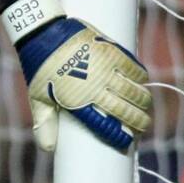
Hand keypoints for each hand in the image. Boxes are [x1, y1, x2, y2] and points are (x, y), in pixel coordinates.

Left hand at [17, 16, 151, 153]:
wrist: (44, 33)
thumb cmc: (39, 67)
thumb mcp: (38, 98)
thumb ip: (44, 123)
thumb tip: (48, 149)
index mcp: (78, 101)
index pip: (104, 125)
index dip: (119, 135)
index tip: (128, 141)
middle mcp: (95, 87)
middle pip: (124, 109)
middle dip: (138, 120)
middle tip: (144, 125)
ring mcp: (105, 68)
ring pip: (133, 89)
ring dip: (143, 100)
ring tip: (146, 105)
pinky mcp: (110, 51)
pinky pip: (132, 66)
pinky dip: (140, 75)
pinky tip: (143, 81)